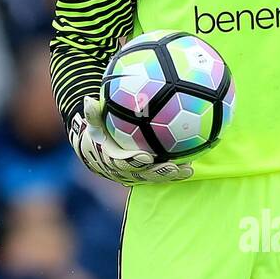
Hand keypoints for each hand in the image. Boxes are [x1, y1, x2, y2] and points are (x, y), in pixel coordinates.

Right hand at [68, 96, 193, 184]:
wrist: (96, 152)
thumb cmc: (98, 132)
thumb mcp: (93, 123)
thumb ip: (92, 114)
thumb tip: (88, 100)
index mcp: (111, 159)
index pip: (122, 162)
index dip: (134, 161)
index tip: (146, 156)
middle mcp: (124, 171)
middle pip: (142, 174)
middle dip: (158, 172)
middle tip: (173, 166)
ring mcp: (135, 176)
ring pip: (154, 178)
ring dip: (170, 175)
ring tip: (188, 170)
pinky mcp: (144, 176)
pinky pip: (160, 176)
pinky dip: (175, 173)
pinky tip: (191, 166)